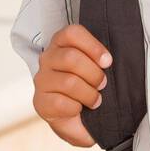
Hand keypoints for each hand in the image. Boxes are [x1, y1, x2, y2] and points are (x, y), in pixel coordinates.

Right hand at [33, 23, 112, 147]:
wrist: (78, 117)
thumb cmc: (89, 84)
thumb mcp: (96, 66)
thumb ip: (101, 58)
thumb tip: (109, 60)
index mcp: (62, 43)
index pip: (72, 33)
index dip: (93, 47)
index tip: (107, 62)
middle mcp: (48, 58)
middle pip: (71, 58)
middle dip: (94, 74)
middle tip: (103, 84)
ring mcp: (42, 80)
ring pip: (68, 82)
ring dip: (89, 94)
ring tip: (95, 100)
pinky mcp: (40, 101)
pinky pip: (60, 102)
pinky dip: (76, 107)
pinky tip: (79, 108)